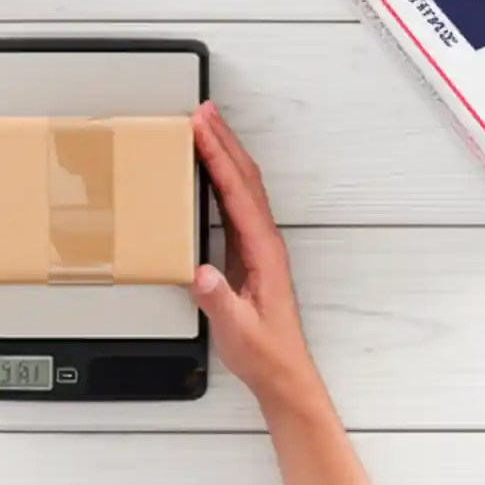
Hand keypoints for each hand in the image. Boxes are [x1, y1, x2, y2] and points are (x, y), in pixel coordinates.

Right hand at [189, 102, 312, 406]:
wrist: (283, 374)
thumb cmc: (264, 353)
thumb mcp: (237, 331)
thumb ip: (219, 302)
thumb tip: (200, 272)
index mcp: (263, 251)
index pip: (238, 193)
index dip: (219, 158)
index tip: (201, 130)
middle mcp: (264, 241)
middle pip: (244, 178)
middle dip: (223, 141)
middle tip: (201, 110)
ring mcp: (258, 245)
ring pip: (242, 186)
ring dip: (224, 154)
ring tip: (203, 127)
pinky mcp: (248, 253)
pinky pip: (235, 204)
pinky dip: (221, 178)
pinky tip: (207, 172)